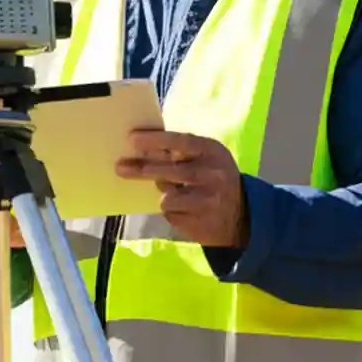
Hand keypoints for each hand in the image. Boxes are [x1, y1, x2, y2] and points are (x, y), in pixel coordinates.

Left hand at [115, 130, 248, 247]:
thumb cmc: (212, 180)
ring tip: (174, 192)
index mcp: (212, 152)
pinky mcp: (200, 222)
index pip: (181, 142)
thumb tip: (139, 147)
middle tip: (120, 166)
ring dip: (164, 194)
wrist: (241, 218)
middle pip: (170, 170)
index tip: (132, 139)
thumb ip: (179, 152)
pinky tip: (184, 210)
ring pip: (167, 196)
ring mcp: (208, 200)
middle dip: (142, 168)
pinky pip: (170, 214)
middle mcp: (213, 174)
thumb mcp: (204, 159)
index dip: (156, 140)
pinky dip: (171, 211)